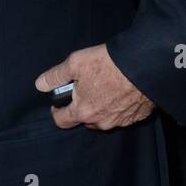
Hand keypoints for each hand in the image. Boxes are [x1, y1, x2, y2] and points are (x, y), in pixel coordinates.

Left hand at [35, 44, 153, 130]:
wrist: (145, 65)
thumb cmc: (109, 64)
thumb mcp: (76, 63)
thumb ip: (55, 76)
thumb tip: (40, 84)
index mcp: (83, 112)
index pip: (61, 121)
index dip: (57, 111)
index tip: (58, 103)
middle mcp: (101, 122)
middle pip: (84, 119)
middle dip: (82, 107)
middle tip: (87, 88)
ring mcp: (121, 121)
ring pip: (104, 118)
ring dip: (102, 107)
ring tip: (107, 88)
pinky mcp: (138, 117)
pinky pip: (123, 115)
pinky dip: (120, 106)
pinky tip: (123, 91)